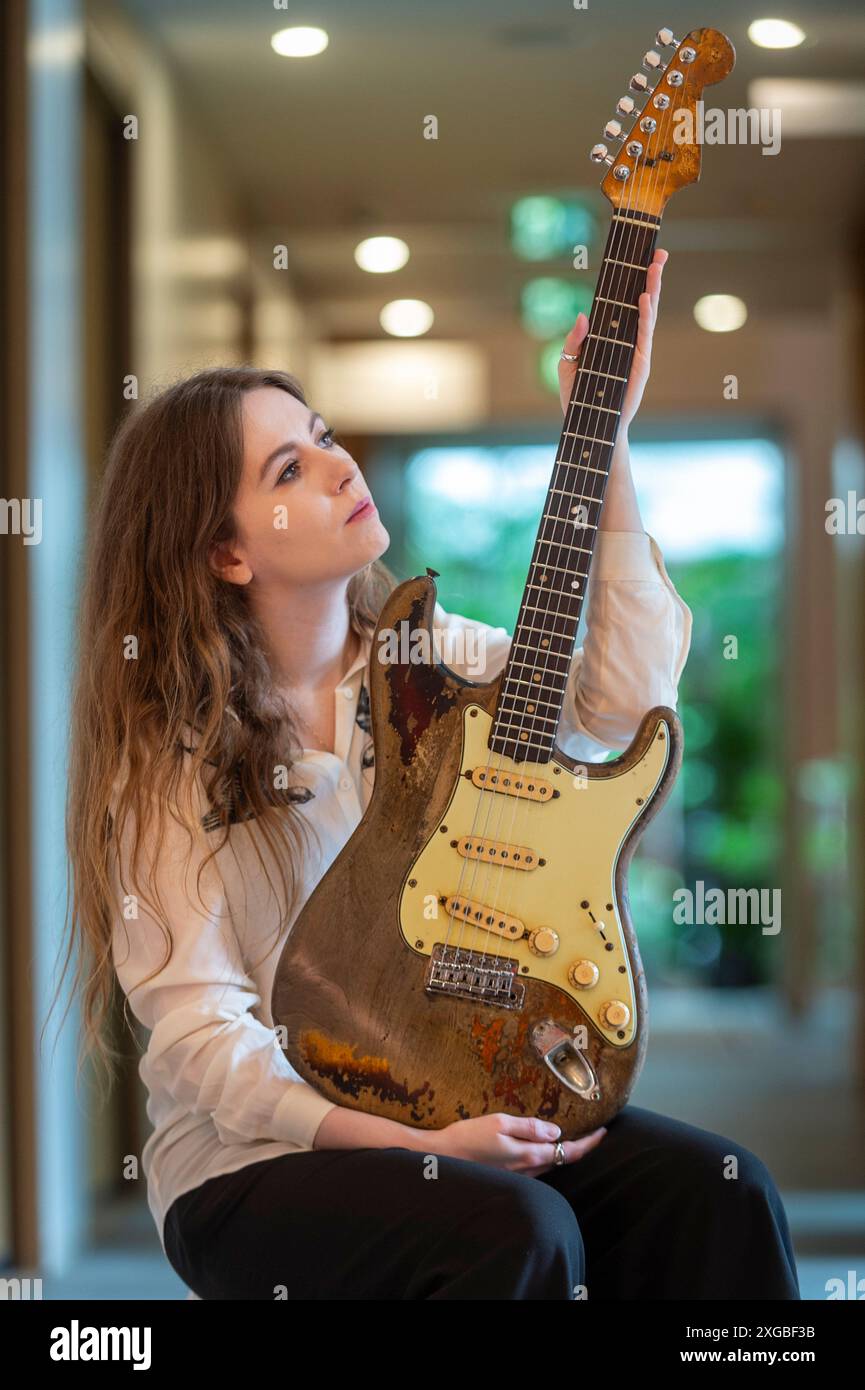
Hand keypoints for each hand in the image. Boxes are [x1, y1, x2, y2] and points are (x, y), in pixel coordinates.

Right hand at [434, 1112, 607, 1175]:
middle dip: (577, 1147)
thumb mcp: (498, 1123)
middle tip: (591, 1131)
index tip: (604, 1132)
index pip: (568, 1151)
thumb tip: (556, 1131)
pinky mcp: (507, 1178)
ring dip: (560, 1151)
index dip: (589, 1143)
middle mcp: (527, 1171)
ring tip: (569, 1136)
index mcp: (529, 1156)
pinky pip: (533, 1167)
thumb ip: (529, 1126)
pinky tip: (538, 1146)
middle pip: (561, 1159)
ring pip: (547, 1164)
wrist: (440, 1160)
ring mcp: (517, 1178)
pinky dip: (543, 1155)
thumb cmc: (467, 1138)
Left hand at [558, 248, 667, 428]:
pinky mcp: (641, 364)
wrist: (589, 426)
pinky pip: (644, 335)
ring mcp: (637, 352)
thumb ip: (574, 340)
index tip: (637, 257)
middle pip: (642, 303)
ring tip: (655, 265)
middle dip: (650, 276)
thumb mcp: (568, 363)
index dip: (630, 282)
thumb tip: (582, 315)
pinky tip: (644, 298)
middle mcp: (627, 341)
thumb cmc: (578, 398)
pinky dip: (645, 316)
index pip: (623, 304)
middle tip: (658, 251)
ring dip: (652, 288)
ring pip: (648, 314)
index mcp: (611, 337)